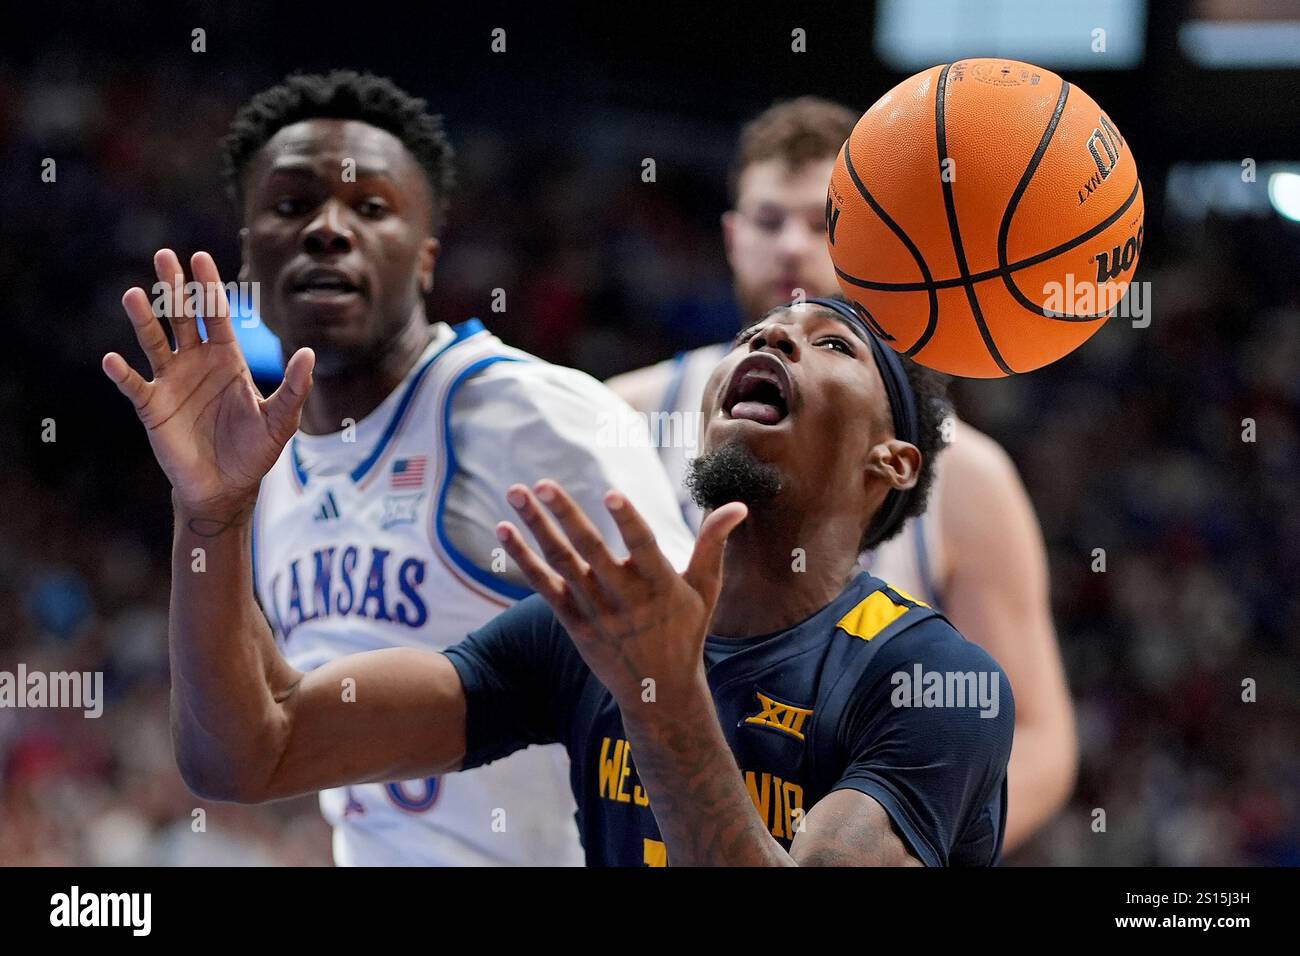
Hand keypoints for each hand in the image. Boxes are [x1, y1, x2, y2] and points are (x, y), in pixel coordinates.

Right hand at [102, 249, 314, 515]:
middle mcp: (196, 362)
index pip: (216, 314)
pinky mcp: (153, 406)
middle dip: (175, 288)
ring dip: (144, 319)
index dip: (209, 287)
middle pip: (182, 316)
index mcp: (227, 358)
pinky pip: (135, 385)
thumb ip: (294, 386)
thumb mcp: (281, 419)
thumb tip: (308, 353)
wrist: (227, 487)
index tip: (199, 257)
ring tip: (135, 295)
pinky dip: (123, 374)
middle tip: (165, 256)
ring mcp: (172, 381)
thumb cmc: (255, 451)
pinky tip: (114, 360)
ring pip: (154, 342)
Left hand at [495, 479, 747, 710]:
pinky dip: (524, 560)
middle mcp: (626, 600)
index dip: (628, 522)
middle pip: (591, 552)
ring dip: (536, 528)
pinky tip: (505, 530)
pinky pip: (545, 588)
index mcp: (661, 587)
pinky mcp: (575, 625)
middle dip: (565, 517)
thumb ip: (714, 544)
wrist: (659, 693)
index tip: (611, 493)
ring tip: (515, 493)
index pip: (643, 548)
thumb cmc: (687, 632)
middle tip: (542, 484)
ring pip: (562, 564)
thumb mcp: (706, 590)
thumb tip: (738, 504)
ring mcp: (596, 613)